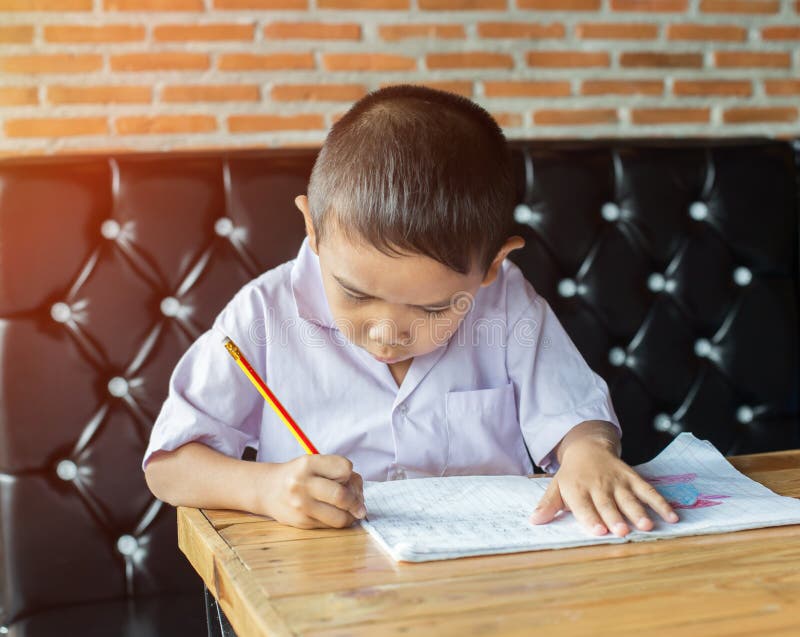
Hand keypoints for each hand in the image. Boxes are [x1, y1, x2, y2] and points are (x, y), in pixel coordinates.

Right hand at [254, 454, 365, 528]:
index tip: (345, 477)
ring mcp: (301, 506)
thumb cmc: (299, 474)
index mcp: (308, 463)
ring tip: (348, 510)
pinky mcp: (302, 522)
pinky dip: (338, 520)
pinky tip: (333, 514)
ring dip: (350, 515)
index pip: (345, 468)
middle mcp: (302, 484)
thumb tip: (360, 500)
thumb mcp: (315, 463)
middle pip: (343, 496)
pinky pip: (331, 525)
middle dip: (356, 501)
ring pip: (340, 517)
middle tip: (359, 504)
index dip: (349, 474)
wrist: (268, 489)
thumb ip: (340, 473)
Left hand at [529, 438, 678, 536]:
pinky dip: (660, 502)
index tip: (599, 531)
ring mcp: (617, 481)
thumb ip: (548, 505)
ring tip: (647, 525)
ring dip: (639, 511)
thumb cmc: (572, 475)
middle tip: (622, 531)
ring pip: (629, 498)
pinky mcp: (632, 478)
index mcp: (577, 489)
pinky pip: (648, 490)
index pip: (583, 506)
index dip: (591, 518)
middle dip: (615, 517)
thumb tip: (534, 521)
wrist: (588, 447)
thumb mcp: (556, 487)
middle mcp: (598, 485)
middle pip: (607, 503)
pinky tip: (671, 516)